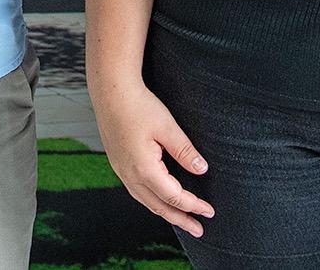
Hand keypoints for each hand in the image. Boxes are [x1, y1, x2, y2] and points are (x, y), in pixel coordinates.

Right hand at [91, 78, 214, 236]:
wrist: (110, 91)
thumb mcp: (168, 127)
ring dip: (165, 212)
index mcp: (144, 169)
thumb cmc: (138, 105)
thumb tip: (202, 170)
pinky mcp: (118, 162)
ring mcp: (121, 170)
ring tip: (181, 219)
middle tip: (198, 229)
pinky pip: (136, 191)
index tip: (209, 212)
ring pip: (145, 201)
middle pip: (158, 206)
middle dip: (180, 219)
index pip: (174, 196)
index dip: (194, 206)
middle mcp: (129, 174)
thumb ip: (185, 152)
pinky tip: (159, 198)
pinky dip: (152, 200)